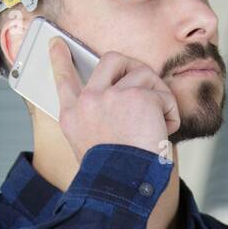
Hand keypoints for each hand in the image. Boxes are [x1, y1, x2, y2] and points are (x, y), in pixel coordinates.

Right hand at [48, 38, 179, 162]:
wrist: (121, 185)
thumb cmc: (113, 175)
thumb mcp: (91, 147)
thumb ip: (97, 122)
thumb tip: (122, 106)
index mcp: (73, 117)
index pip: (64, 80)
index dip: (60, 59)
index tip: (57, 43)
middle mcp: (87, 101)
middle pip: (111, 60)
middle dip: (133, 66)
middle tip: (146, 84)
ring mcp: (110, 95)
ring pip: (142, 73)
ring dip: (158, 95)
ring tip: (160, 121)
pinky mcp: (136, 95)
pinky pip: (162, 94)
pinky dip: (170, 112)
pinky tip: (166, 130)